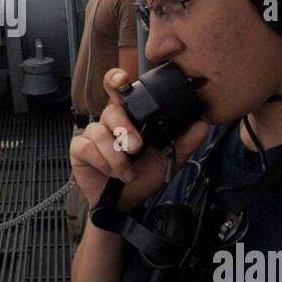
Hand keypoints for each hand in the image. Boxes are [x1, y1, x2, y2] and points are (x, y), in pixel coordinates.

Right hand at [69, 67, 209, 211]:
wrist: (127, 202)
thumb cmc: (144, 176)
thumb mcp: (168, 159)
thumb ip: (183, 142)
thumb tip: (202, 125)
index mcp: (129, 117)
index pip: (117, 89)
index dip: (116, 79)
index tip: (122, 80)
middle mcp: (109, 122)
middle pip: (111, 111)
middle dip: (124, 130)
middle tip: (136, 148)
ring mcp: (92, 134)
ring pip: (99, 132)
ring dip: (116, 156)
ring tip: (127, 172)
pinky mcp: (79, 149)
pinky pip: (86, 147)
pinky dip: (102, 162)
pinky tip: (111, 173)